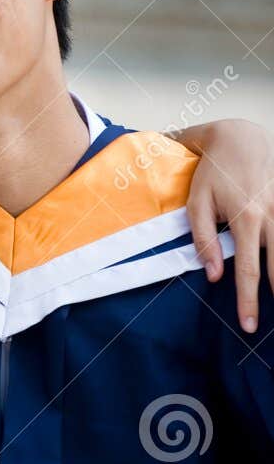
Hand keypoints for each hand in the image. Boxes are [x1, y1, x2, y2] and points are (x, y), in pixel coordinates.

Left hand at [185, 120, 273, 331]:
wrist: (239, 136)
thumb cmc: (212, 172)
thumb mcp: (197, 203)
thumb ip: (204, 240)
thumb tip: (214, 275)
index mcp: (247, 220)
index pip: (250, 271)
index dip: (249, 301)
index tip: (248, 325)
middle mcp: (272, 216)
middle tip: (272, 327)